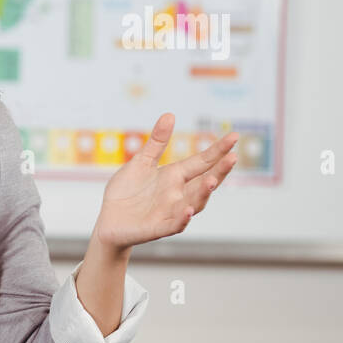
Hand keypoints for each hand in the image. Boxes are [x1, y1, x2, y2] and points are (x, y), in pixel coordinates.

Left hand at [92, 113, 237, 250]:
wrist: (108, 221)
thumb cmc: (126, 192)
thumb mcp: (141, 163)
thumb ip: (156, 143)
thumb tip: (170, 114)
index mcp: (175, 177)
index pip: (201, 162)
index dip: (218, 150)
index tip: (235, 135)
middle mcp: (179, 194)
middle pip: (205, 183)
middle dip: (220, 171)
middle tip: (233, 157)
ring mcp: (170, 212)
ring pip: (194, 204)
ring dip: (204, 194)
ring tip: (213, 180)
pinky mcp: (158, 228)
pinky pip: (174, 225)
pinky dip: (182, 219)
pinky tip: (186, 211)